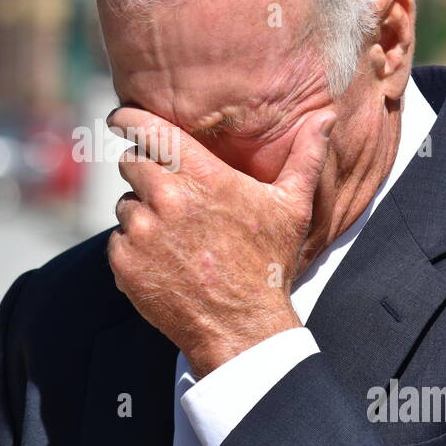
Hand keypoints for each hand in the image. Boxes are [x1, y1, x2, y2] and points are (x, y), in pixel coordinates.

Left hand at [106, 105, 337, 377]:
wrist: (242, 328)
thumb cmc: (267, 265)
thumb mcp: (291, 208)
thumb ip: (304, 157)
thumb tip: (327, 117)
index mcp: (204, 176)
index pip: (148, 129)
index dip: (129, 119)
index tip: (121, 118)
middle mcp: (167, 198)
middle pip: (131, 163)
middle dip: (144, 170)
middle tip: (167, 192)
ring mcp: (143, 232)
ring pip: (125, 204)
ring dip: (142, 214)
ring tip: (175, 238)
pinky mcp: (125, 263)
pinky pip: (118, 240)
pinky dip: (134, 248)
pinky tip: (164, 262)